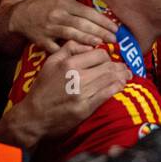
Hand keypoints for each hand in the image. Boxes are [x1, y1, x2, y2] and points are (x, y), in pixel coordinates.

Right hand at [5, 41, 129, 146]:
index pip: (100, 54)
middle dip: (120, 66)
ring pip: (111, 79)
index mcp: (69, 64)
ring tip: (127, 75)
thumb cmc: (42, 88)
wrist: (33, 116)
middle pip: (108, 67)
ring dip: (123, 76)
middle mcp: (77, 77)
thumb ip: (69, 48)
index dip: (107, 56)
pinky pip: (107, 94)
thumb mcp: (50, 62)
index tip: (109, 60)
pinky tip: (121, 86)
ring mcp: (82, 94)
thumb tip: (88, 44)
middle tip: (125, 68)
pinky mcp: (85, 108)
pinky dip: (117, 88)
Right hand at [11, 0, 119, 51]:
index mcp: (65, 3)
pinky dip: (68, 50)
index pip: (88, 12)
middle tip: (114, 38)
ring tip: (102, 44)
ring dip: (88, 40)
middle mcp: (58, 15)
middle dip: (100, 32)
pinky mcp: (42, 41)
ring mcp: (50, 29)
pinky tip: (81, 53)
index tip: (116, 27)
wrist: (21, 16)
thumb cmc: (47, 3)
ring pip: (72, 35)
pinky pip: (57, 47)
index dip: (103, 20)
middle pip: (82, 24)